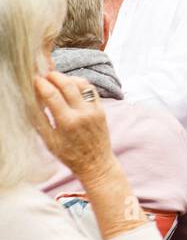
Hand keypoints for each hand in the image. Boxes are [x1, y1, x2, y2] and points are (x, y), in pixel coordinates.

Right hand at [33, 70, 114, 185]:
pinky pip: (91, 90)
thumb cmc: (70, 155)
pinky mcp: (102, 109)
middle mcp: (83, 114)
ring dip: (68, 78)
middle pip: (67, 84)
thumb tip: (32, 101)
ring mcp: (94, 110)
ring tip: (57, 80)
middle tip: (45, 75)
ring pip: (81, 84)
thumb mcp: (50, 141)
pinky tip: (71, 86)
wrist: (96, 163)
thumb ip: (40, 120)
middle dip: (54, 76)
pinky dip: (80, 84)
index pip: (52, 95)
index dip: (41, 84)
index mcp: (67, 122)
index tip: (35, 80)